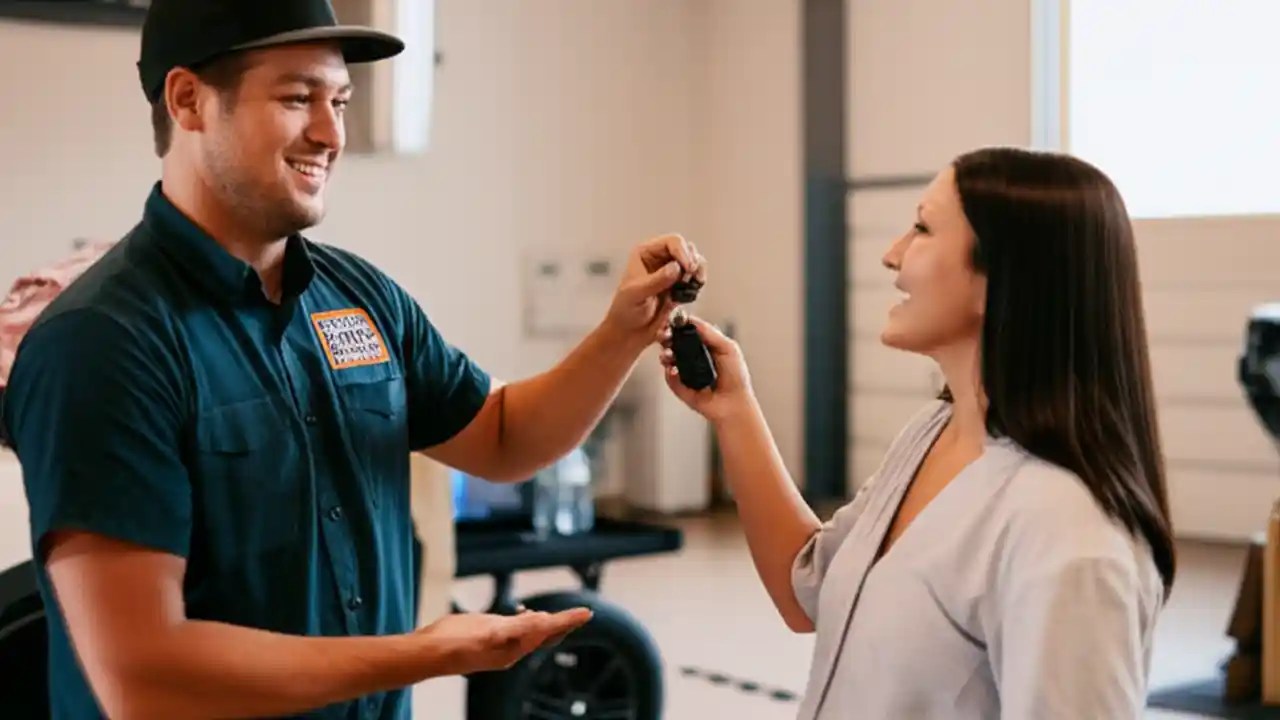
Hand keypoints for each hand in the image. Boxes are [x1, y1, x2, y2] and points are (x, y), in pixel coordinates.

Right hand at [416, 607, 592, 675]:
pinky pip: (514, 633)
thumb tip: (544, 621)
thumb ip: (517, 626)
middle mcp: (510, 651)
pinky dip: (524, 623)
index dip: (568, 620)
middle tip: (580, 615)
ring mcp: (498, 648)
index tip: (587, 613)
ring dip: (545, 625)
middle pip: (544, 636)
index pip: (548, 631)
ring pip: (530, 636)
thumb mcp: (489, 629)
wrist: (427, 654)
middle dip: (562, 625)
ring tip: (557, 616)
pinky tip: (519, 615)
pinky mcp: (486, 643)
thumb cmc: (455, 641)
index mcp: (514, 648)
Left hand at [602, 234, 706, 342]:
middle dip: (692, 261)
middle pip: (686, 249)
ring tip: (694, 283)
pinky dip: (697, 282)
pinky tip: (692, 291)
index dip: (682, 252)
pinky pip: (695, 277)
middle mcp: (659, 259)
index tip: (687, 268)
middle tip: (690, 276)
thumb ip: (656, 280)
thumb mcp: (637, 294)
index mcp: (645, 253)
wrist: (629, 332)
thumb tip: (675, 268)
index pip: (671, 242)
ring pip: (693, 261)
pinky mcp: (678, 285)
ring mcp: (670, 272)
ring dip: (698, 271)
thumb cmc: (625, 311)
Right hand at [658, 315, 753, 422]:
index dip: (678, 326)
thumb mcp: (727, 348)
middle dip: (666, 338)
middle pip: (673, 342)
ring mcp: (685, 372)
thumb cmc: (736, 377)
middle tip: (665, 336)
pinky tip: (673, 370)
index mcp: (705, 345)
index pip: (687, 331)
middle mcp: (693, 357)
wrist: (733, 403)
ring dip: (665, 354)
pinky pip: (669, 377)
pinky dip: (668, 372)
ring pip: (667, 358)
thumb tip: (691, 320)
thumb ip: (710, 332)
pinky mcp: (680, 386)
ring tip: (668, 354)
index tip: (672, 323)